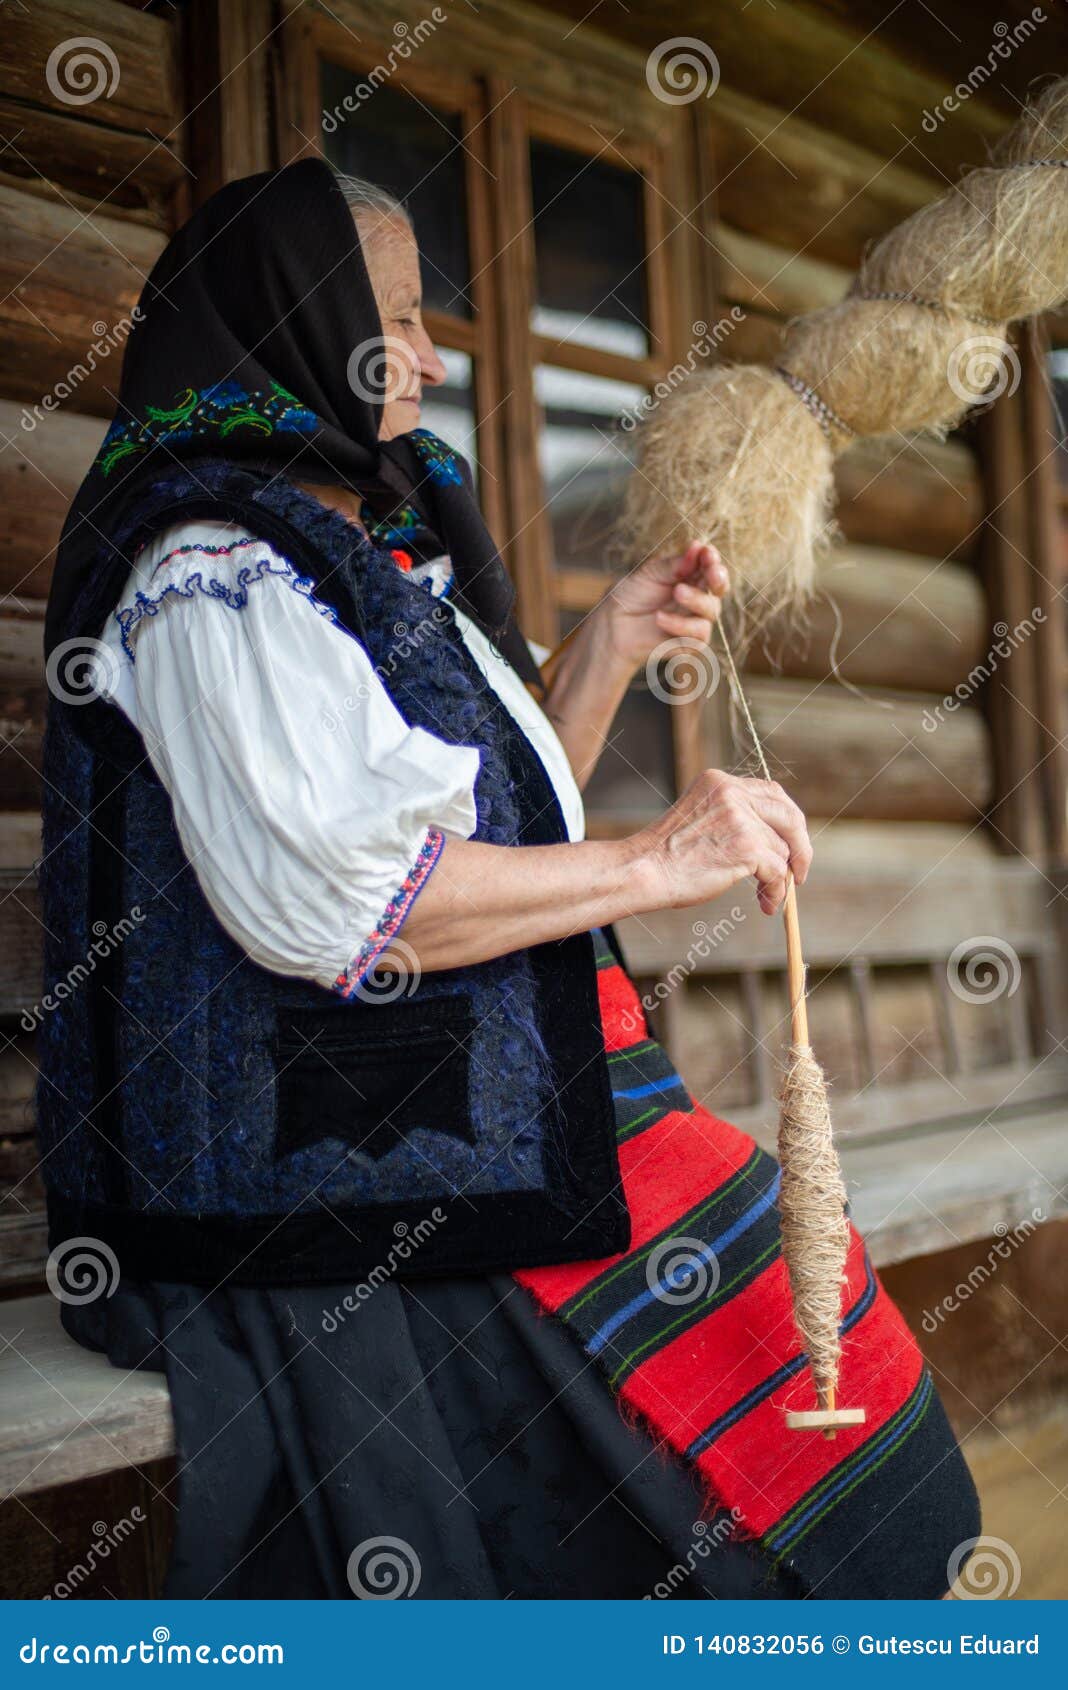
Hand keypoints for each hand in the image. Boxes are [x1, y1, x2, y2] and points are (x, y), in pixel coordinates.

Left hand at [598, 541, 729, 671]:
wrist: (614, 626)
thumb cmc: (631, 595)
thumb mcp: (650, 573)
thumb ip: (674, 565)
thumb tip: (697, 547)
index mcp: (690, 576)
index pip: (710, 565)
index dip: (712, 559)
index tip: (707, 552)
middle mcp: (698, 596)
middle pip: (719, 586)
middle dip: (718, 577)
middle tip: (712, 572)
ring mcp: (696, 619)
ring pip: (712, 609)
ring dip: (696, 599)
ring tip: (677, 592)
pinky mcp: (691, 642)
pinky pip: (699, 633)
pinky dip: (680, 624)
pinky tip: (659, 617)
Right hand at [630, 769, 812, 916]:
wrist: (643, 870)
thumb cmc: (665, 855)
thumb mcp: (701, 819)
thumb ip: (734, 818)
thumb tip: (776, 842)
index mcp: (720, 782)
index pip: (772, 792)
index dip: (787, 820)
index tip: (790, 843)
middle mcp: (733, 793)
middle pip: (789, 815)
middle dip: (800, 847)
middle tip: (798, 872)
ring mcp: (741, 818)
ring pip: (782, 849)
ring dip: (779, 878)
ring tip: (766, 897)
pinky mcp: (746, 847)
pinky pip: (777, 871)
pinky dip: (775, 891)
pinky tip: (766, 903)